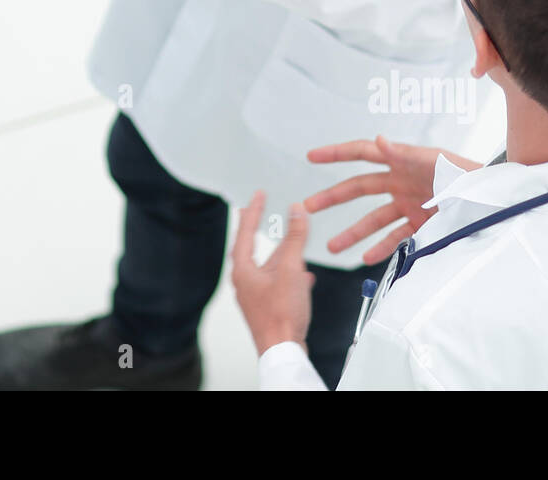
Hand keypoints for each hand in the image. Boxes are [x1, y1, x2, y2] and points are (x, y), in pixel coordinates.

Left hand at [230, 191, 314, 356]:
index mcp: (243, 270)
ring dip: (284, 254)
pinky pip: (278, 283)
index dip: (253, 211)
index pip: (246, 232)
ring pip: (270, 267)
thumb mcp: (291, 270)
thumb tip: (297, 212)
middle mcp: (246, 282)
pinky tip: (305, 275)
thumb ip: (295, 239)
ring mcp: (256, 296)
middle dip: (266, 231)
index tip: (258, 195)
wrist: (283, 352)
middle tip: (264, 211)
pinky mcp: (268, 307)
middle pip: (256, 249)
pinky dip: (291, 275)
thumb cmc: (280, 316)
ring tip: (295, 240)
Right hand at [303, 136, 481, 263]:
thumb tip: (377, 140)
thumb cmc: (471, 176)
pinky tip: (365, 258)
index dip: (337, 154)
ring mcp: (410, 205)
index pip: (363, 153)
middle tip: (307, 206)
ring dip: (353, 232)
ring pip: (373, 219)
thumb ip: (406, 154)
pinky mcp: (422, 226)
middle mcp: (402, 182)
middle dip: (333, 197)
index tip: (312, 157)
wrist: (498, 202)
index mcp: (403, 161)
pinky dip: (381, 248)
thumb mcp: (439, 163)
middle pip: (360, 188)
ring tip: (332, 246)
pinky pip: (396, 238)